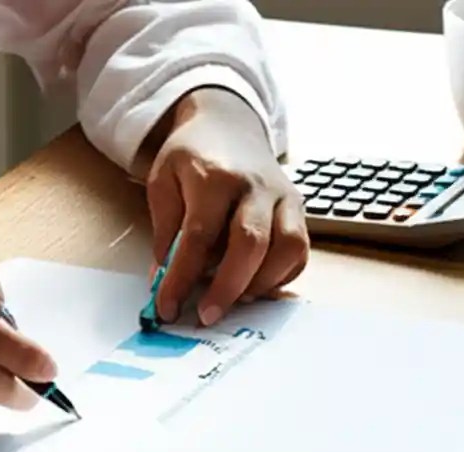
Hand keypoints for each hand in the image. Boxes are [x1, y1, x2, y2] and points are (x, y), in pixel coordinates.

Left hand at [142, 87, 309, 326]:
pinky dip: (281, 276)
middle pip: (250, 243)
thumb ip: (164, 231)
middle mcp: (254, 186)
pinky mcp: (298, 208)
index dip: (182, 278)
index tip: (167, 308)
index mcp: (214, 176)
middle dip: (227, 287)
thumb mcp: (163, 182)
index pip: (198, 236)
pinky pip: (300, 251)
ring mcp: (283, 196)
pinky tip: (256, 285)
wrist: (229, 124)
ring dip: (260, 283)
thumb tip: (163, 280)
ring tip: (235, 299)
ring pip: (286, 248)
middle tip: (206, 316)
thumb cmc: (193, 158)